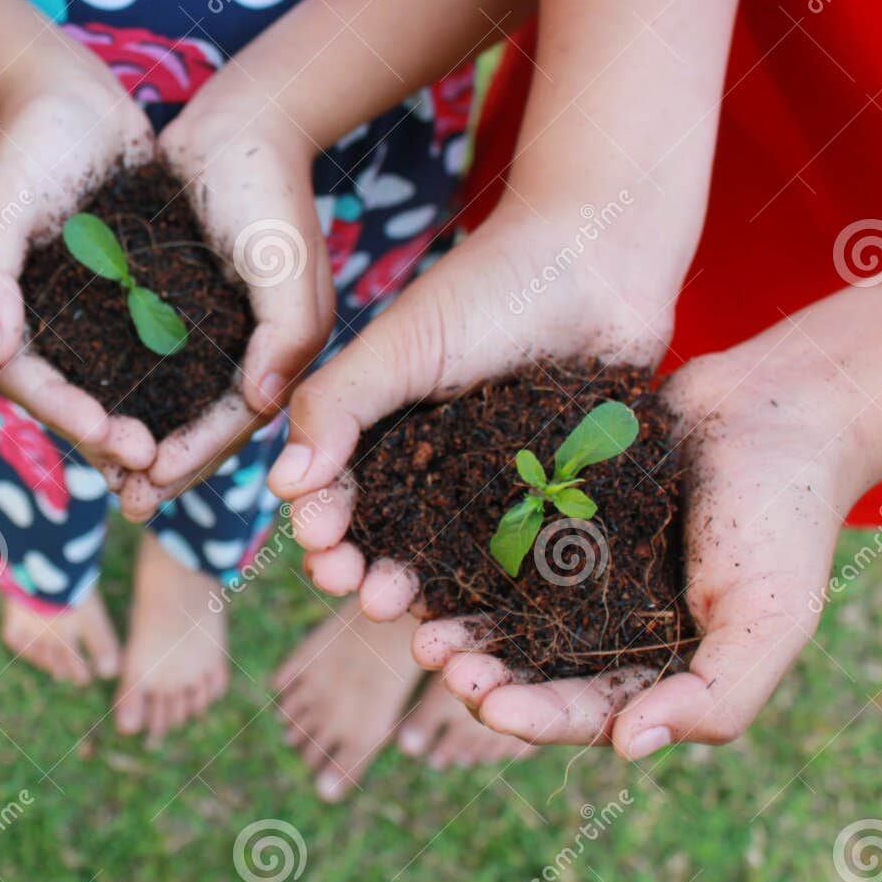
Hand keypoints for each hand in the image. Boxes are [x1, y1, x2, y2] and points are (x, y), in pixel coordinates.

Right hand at [0, 68, 157, 476]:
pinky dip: (159, 379)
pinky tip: (201, 401)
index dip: (62, 412)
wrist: (71, 93)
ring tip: (175, 450)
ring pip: (101, 382)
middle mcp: (30, 321)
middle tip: (151, 461)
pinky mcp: (113, 296)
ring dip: (134, 418)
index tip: (108, 435)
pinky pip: (134, 349)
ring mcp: (73, 312)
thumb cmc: (26, 142)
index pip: (21, 377)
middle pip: (63, 394)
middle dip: (103, 433)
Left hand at [112, 104, 333, 521]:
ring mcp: (211, 333)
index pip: (237, 425)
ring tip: (102, 468)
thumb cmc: (270, 190)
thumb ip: (287, 334)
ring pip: (172, 404)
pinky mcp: (178, 308)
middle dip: (164, 466)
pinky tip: (90, 406)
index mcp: (282, 354)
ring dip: (140, 437)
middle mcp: (248, 353)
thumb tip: (267, 403)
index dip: (196, 459)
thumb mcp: (289, 262)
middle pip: (202, 427)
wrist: (242, 123)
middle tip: (124, 500)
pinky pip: (149, 365)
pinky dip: (124, 391)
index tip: (150, 485)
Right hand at [268, 197, 682, 614]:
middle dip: (367, 572)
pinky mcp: (563, 501)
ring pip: (455, 561)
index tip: (319, 549)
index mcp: (388, 431)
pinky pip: (531, 558)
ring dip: (425, 598)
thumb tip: (281, 486)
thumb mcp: (397, 347)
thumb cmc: (489, 289)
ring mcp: (502, 489)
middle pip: (392, 539)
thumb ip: (336, 408)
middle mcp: (438, 467)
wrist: (600, 257)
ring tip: (410, 619)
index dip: (325, 526)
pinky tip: (489, 623)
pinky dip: (504, 595)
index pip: (341, 492)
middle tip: (359, 593)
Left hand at [411, 334, 861, 756]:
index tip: (491, 707)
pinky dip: (454, 554)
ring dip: (457, 622)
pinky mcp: (546, 510)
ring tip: (418, 621)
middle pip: (526, 665)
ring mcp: (569, 567)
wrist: (775, 406)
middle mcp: (601, 623)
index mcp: (653, 665)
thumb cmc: (786, 517)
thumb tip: (628, 748)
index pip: (586, 710)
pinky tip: (417, 556)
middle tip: (438, 660)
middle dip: (481, 672)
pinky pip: (493, 539)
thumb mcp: (771, 617)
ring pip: (497, 607)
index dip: (536, 716)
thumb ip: (717, 694)